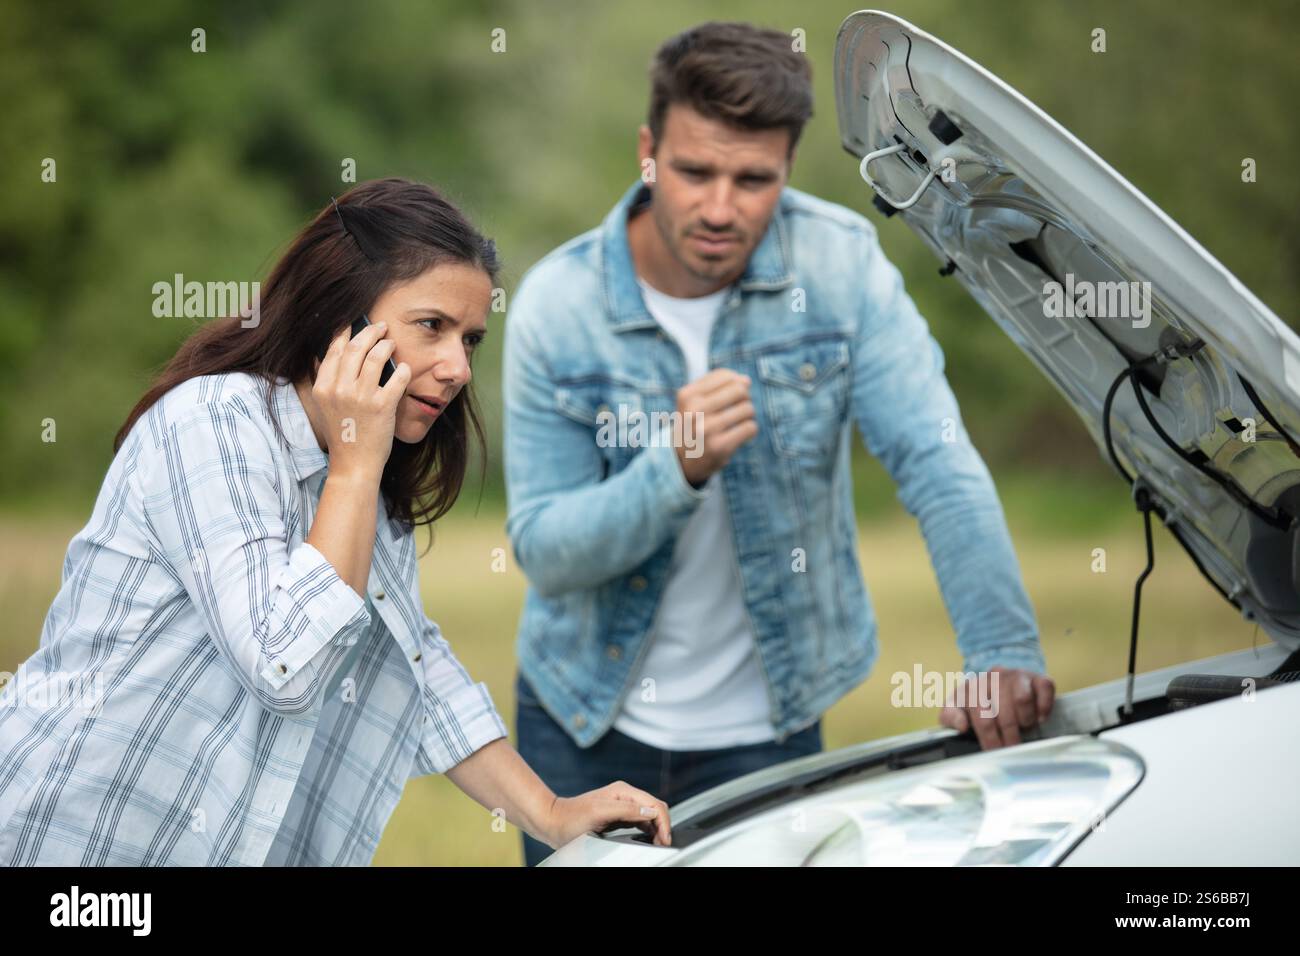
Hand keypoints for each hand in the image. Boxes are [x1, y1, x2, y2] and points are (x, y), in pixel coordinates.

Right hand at [311, 321, 410, 480]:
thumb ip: (325, 381)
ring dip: (386, 345)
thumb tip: (326, 355)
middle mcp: (339, 389)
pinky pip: (397, 377)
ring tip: (391, 342)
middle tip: (381, 327)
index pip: (334, 349)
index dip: (346, 332)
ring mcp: (361, 397)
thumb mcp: (324, 406)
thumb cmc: (343, 434)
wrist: (353, 464)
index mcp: (323, 387)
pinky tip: (405, 368)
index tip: (355, 324)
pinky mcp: (382, 406)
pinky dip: (403, 369)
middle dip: (370, 331)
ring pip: (376, 357)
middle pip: (355, 347)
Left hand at [543, 781, 671, 848]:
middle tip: (664, 844)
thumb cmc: (571, 818)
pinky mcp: (618, 816)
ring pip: (649, 815)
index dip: (663, 822)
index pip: (654, 804)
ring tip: (658, 844)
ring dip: (657, 829)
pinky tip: (649, 839)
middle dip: (663, 825)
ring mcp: (622, 805)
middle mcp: (625, 796)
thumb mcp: (599, 813)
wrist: (554, 821)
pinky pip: (640, 821)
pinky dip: (648, 830)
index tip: (665, 839)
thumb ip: (625, 810)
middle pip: (654, 808)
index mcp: (623, 792)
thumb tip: (650, 812)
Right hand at [674, 368, 758, 486]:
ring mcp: (707, 429)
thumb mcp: (695, 401)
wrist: (681, 462)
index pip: (725, 376)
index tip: (730, 396)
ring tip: (738, 423)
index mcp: (686, 395)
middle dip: (744, 398)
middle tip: (738, 409)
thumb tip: (746, 380)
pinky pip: (750, 427)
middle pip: (740, 389)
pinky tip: (740, 435)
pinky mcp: (720, 446)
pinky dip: (750, 430)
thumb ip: (719, 386)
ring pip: (748, 409)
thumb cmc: (695, 425)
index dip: (735, 383)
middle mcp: (694, 411)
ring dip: (748, 415)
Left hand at [939, 666, 1055, 749]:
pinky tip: (1039, 717)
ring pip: (1022, 699)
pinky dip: (1043, 707)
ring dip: (1024, 719)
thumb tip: (961, 726)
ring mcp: (1016, 675)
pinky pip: (1044, 688)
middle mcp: (994, 678)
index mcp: (973, 687)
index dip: (990, 738)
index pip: (982, 717)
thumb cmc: (978, 700)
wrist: (999, 680)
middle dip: (1008, 737)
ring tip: (1023, 727)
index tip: (994, 752)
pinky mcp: (1036, 677)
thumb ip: (950, 717)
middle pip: (1003, 713)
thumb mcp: (958, 707)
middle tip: (1011, 749)